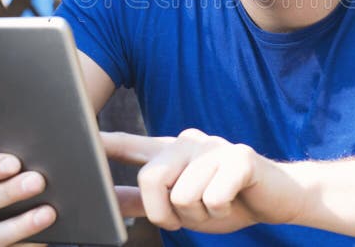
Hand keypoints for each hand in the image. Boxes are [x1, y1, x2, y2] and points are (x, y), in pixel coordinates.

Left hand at [102, 128, 303, 232]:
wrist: (276, 197)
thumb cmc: (224, 200)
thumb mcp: (179, 205)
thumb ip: (143, 200)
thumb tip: (106, 202)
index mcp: (171, 151)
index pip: (130, 143)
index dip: (103, 143)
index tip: (78, 139)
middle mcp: (189, 142)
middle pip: (152, 177)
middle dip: (165, 211)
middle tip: (187, 216)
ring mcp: (214, 147)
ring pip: (183, 195)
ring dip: (201, 214)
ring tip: (217, 204)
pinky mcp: (239, 157)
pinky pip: (213, 196)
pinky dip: (222, 210)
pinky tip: (234, 200)